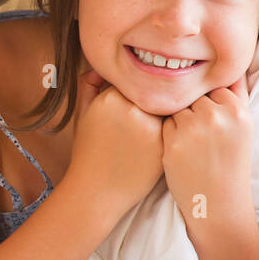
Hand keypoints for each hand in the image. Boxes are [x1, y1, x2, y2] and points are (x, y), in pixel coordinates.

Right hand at [66, 68, 164, 214]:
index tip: (129, 107)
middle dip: (150, 102)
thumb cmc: (89, 152)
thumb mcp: (82, 116)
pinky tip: (153, 145)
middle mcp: (131, 108)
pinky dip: (172, 130)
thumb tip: (99, 69)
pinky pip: (175, 126)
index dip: (133, 92)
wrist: (97, 190)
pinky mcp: (165, 143)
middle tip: (140, 122)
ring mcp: (150, 126)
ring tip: (145, 135)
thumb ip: (89, 88)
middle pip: (152, 91)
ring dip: (163, 114)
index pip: (134, 80)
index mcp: (110, 98)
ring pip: (167, 106)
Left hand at [162, 74, 253, 229]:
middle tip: (202, 138)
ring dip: (177, 120)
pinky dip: (166, 133)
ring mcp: (193, 128)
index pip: (211, 86)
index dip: (208, 103)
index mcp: (238, 110)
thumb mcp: (242, 126)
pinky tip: (180, 150)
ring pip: (175, 106)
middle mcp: (217, 116)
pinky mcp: (172, 141)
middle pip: (191, 95)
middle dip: (192, 111)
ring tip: (192, 144)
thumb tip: (230, 63)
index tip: (213, 124)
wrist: (217, 202)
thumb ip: (236, 93)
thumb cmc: (229, 162)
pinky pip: (161, 122)